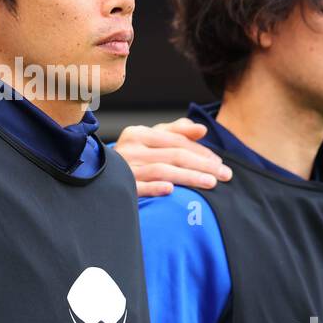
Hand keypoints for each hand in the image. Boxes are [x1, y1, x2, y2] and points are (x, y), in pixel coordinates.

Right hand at [114, 118, 232, 197]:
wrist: (97, 176)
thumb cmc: (133, 157)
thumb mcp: (151, 139)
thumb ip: (177, 132)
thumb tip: (203, 130)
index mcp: (138, 133)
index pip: (177, 141)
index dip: (201, 151)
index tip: (220, 164)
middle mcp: (131, 148)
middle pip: (174, 155)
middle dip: (203, 165)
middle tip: (225, 175)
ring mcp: (125, 167)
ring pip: (162, 170)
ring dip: (188, 177)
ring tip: (211, 184)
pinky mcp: (121, 186)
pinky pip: (139, 187)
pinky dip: (155, 188)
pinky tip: (172, 191)